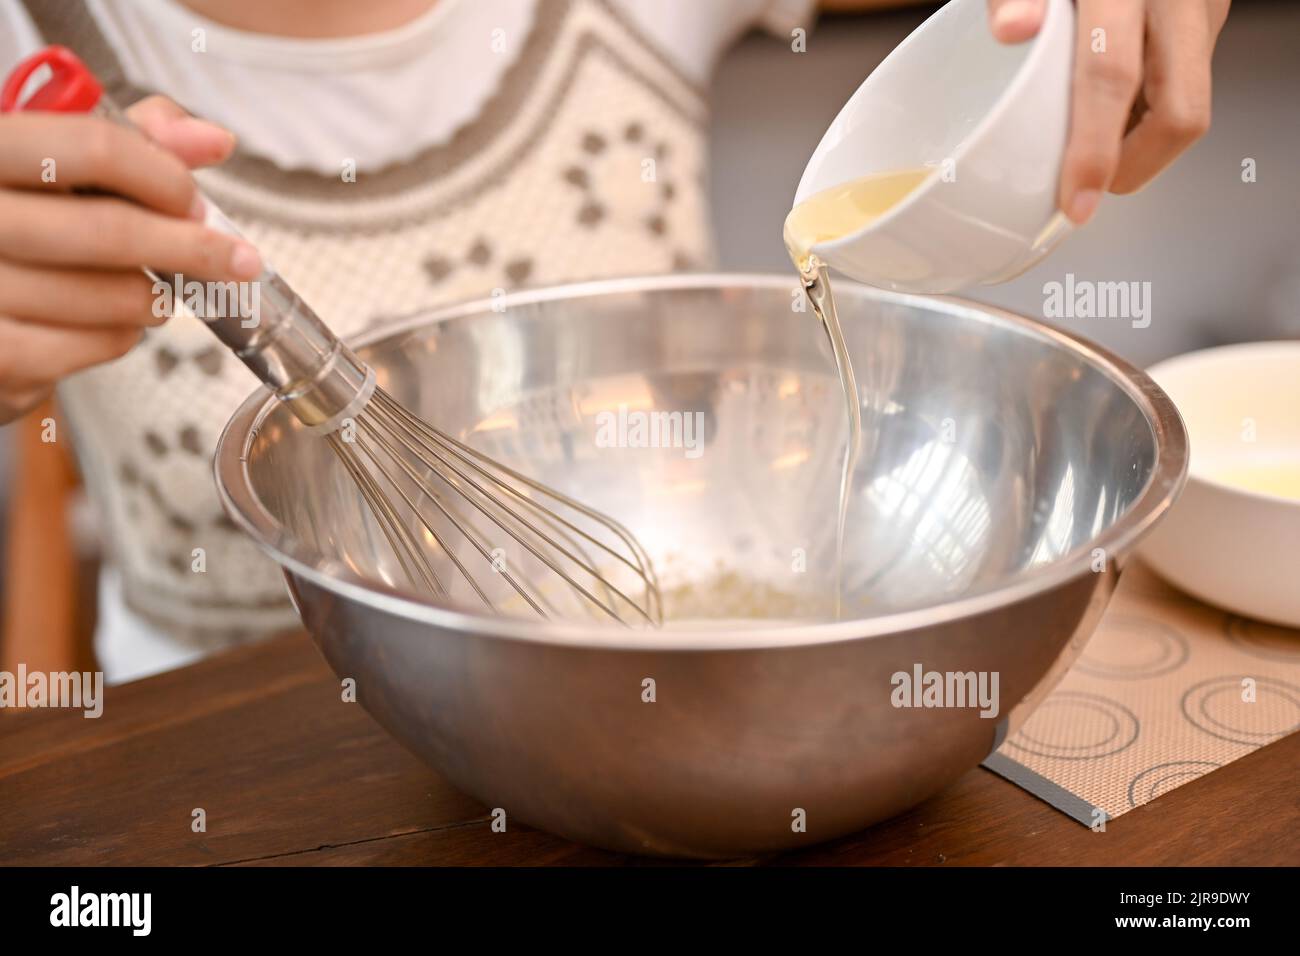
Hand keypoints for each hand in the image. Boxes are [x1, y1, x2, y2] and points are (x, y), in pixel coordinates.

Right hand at [0, 96, 258, 422]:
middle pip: (107, 229)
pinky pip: (90, 344)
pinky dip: (121, 336)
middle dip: (188, 248)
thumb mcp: (70, 162)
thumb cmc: (31, 221)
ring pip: (108, 294)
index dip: (163, 176)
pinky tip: (114, 322)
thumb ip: (137, 139)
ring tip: (158, 292)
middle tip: (233, 260)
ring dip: (156, 298)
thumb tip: (212, 139)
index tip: (196, 202)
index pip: (91, 147)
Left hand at [987, 0, 1230, 223]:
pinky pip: (1189, 80)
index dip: (1094, 150)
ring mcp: (1202, 6)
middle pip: (1181, 112)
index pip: (1112, 76)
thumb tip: (1011, 30)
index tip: (1074, 202)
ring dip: (1142, 142)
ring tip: (1092, 144)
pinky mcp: (1210, 14)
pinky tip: (1112, 108)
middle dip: (1133, 167)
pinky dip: (1149, 110)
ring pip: (1192, 102)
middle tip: (1086, 188)